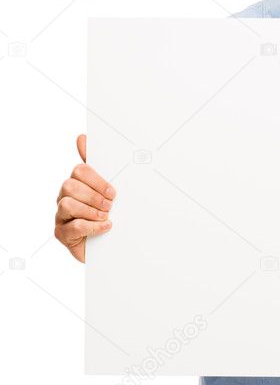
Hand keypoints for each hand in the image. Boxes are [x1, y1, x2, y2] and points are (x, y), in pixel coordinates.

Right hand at [54, 134, 115, 262]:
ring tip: (106, 217)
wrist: (110, 246)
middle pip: (70, 185)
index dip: (97, 180)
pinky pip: (73, 226)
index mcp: (77, 184)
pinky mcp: (62, 234)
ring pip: (67, 204)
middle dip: (93, 195)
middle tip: (110, 205)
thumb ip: (97, 167)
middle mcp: (65, 198)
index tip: (113, 191)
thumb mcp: (106, 191)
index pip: (80, 170)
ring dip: (91, 210)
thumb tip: (81, 137)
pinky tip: (105, 227)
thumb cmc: (106, 215)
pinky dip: (92, 226)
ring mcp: (61, 216)